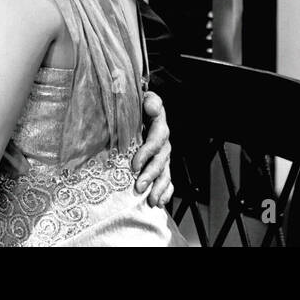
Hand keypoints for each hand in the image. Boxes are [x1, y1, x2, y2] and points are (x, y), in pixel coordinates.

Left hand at [131, 91, 172, 208]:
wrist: (132, 111)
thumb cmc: (131, 104)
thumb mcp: (136, 97)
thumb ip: (146, 100)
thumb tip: (150, 105)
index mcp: (158, 121)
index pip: (157, 137)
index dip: (148, 152)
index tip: (134, 165)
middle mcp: (163, 139)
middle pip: (162, 158)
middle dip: (151, 174)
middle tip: (139, 186)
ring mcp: (164, 153)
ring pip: (165, 171)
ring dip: (159, 187)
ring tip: (150, 200)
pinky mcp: (161, 165)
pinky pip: (168, 180)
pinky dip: (165, 192)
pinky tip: (160, 202)